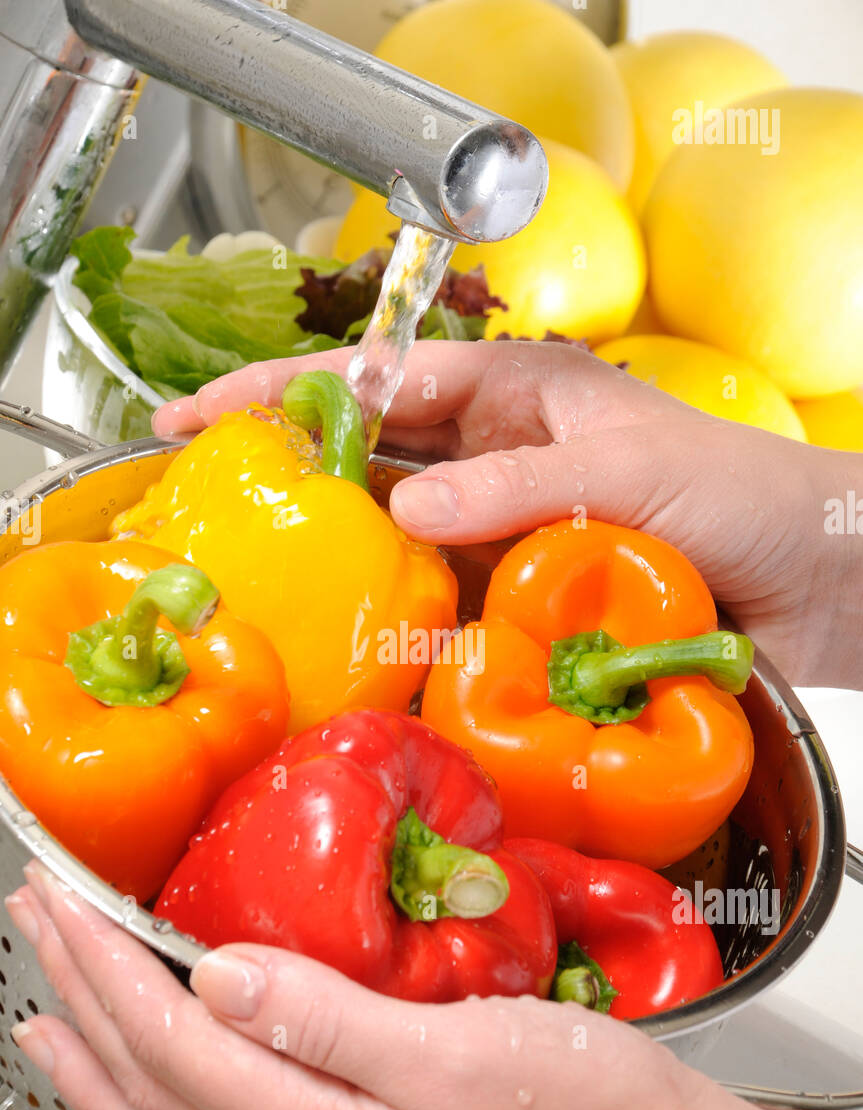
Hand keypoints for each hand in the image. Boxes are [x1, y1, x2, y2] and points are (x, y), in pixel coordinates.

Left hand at [7, 864, 862, 1109]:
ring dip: (106, 1085)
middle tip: (38, 939)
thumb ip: (326, 1018)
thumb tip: (218, 977)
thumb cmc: (577, 1103)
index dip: (108, 970)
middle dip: (86, 1007)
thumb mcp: (458, 1046)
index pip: (178, 1041)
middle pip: (161, 1090)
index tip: (63, 909)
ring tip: (49, 1040)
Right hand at [153, 340, 861, 688]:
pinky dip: (401, 612)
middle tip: (205, 500)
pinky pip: (445, 596)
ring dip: (339, 548)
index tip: (201, 414)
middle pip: (370, 452)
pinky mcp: (527, 591)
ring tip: (261, 573)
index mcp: (516, 391)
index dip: (283, 391)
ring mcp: (510, 525)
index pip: (377, 377)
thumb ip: (517, 483)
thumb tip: (414, 511)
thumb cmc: (745, 496)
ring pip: (399, 530)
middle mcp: (500, 453)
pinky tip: (357, 635)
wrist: (820, 580)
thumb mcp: (627, 469)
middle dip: (289, 468)